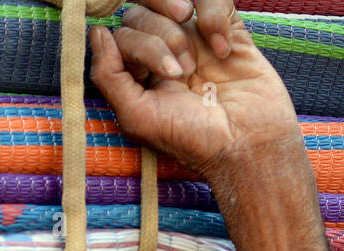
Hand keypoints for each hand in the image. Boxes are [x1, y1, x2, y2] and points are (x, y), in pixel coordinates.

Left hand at [89, 0, 305, 186]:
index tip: (165, 76)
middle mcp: (161, 53)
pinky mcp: (226, 29)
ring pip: (172, 4)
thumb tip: (97, 33)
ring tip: (197, 64)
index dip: (137, 45)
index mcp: (135, 74)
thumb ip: (108, 75)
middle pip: (139, 15)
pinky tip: (223, 49)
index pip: (120, 35)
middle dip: (158, 39)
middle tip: (182, 72)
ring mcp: (192, 39)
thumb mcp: (135, 115)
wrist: (246, 143)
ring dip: (180, 31)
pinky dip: (214, 16)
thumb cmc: (189, 138)